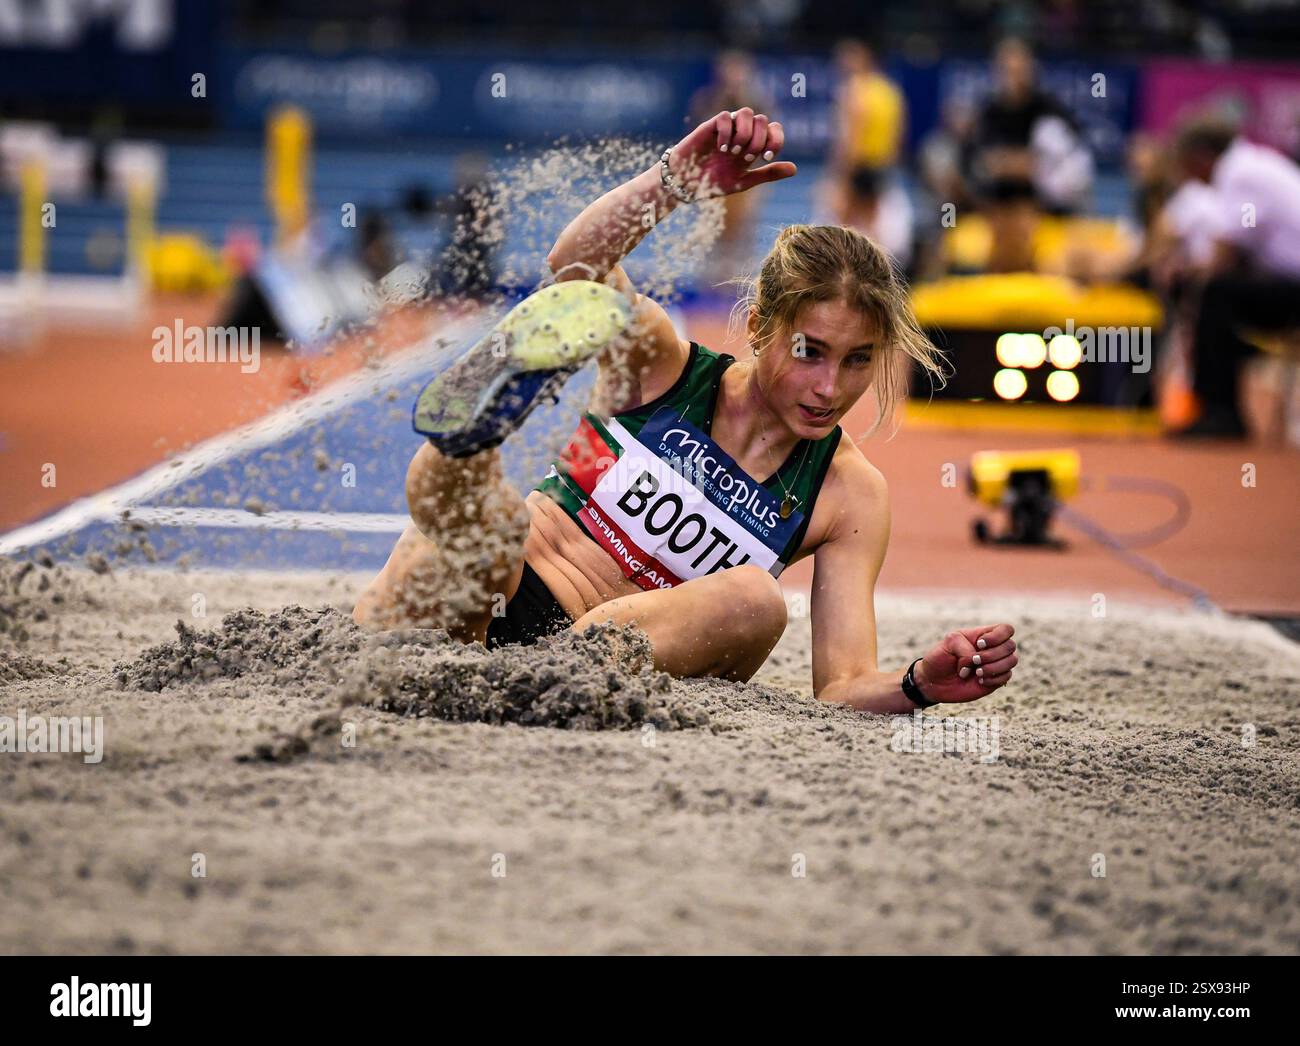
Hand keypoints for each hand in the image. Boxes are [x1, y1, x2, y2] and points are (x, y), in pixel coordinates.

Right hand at [667, 107, 797, 200]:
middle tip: (747, 157)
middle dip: (758, 140)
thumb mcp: (744, 181)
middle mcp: (742, 133)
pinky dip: (727, 132)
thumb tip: (795, 169)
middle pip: (762, 120)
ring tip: (734, 152)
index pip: (774, 129)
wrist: (686, 184)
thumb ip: (768, 173)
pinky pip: (724, 117)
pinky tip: (722, 148)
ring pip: (746, 113)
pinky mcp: (710, 126)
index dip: (775, 139)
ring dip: (745, 133)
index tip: (766, 157)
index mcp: (752, 145)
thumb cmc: (713, 183)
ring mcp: (727, 128)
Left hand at [915, 624, 1016, 702]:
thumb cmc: (941, 656)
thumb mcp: (949, 642)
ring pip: (1012, 661)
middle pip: (1011, 646)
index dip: (997, 636)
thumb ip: (965, 648)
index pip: (1006, 629)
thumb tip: (977, 663)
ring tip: (976, 672)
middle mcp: (993, 649)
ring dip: (994, 667)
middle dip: (992, 654)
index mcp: (984, 635)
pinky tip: (979, 680)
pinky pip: (1006, 677)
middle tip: (974, 661)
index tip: (979, 643)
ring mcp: (996, 665)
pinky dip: (993, 679)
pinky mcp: (995, 680)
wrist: (933, 680)